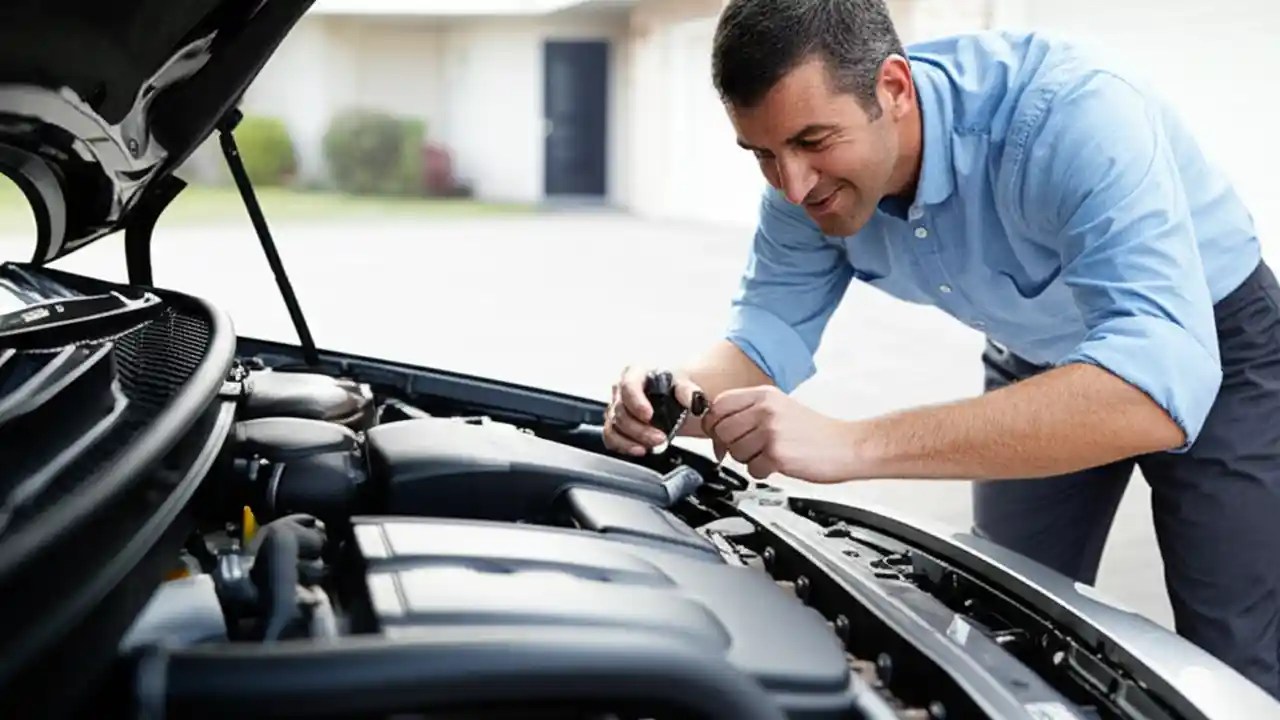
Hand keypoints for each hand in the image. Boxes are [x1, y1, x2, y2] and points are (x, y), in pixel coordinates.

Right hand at [603, 365, 703, 455]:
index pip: (628, 385)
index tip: (649, 415)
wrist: (676, 399)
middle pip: (620, 410)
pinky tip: (639, 449)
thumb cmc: (675, 387)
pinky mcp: (616, 424)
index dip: (636, 402)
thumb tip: (691, 398)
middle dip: (640, 428)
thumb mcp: (684, 384)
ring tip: (654, 445)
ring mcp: (616, 407)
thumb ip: (688, 390)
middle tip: (660, 437)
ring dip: (633, 439)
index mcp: (636, 373)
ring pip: (614, 426)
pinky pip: (611, 437)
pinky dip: (624, 446)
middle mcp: (621, 389)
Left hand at [702, 385, 859, 482]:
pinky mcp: (777, 454)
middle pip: (721, 430)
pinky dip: (762, 472)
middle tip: (749, 449)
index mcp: (764, 395)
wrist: (846, 445)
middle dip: (729, 445)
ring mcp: (771, 431)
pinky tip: (778, 465)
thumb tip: (716, 429)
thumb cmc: (815, 432)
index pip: (719, 404)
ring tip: (769, 455)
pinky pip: (752, 469)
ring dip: (748, 460)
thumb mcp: (781, 408)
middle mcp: (765, 410)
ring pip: (734, 452)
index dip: (714, 422)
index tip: (719, 433)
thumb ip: (749, 412)